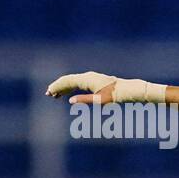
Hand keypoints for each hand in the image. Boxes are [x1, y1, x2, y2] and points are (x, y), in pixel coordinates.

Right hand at [45, 72, 165, 103]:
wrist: (130, 90)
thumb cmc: (116, 96)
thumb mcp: (100, 100)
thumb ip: (85, 100)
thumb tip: (71, 101)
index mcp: (88, 79)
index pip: (67, 81)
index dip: (57, 86)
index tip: (49, 92)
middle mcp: (88, 76)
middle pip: (68, 80)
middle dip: (58, 86)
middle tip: (48, 94)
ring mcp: (92, 78)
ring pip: (73, 81)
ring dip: (64, 87)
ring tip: (55, 95)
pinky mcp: (95, 81)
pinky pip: (79, 83)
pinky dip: (72, 87)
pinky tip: (68, 93)